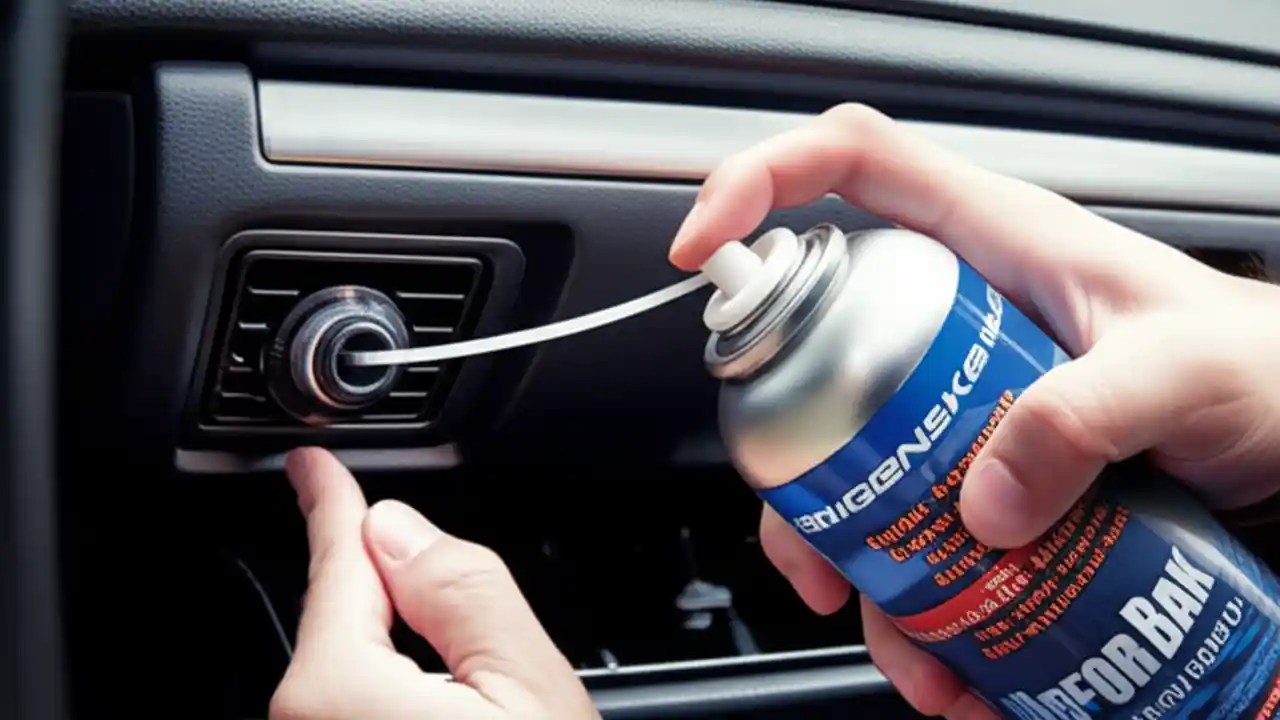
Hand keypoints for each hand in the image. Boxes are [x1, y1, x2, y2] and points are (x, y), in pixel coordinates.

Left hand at [268, 448, 596, 719]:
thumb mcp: (531, 691)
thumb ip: (467, 596)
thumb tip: (403, 531)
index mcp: (340, 694)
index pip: (334, 568)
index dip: (332, 505)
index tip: (311, 467)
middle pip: (338, 625)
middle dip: (386, 591)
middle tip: (458, 627)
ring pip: (345, 675)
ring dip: (392, 655)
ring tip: (470, 692)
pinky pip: (349, 714)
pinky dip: (387, 697)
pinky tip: (435, 712)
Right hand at [670, 104, 1279, 717]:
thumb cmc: (1271, 376)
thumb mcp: (1187, 368)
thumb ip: (1086, 413)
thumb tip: (983, 497)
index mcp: (994, 246)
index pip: (851, 167)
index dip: (760, 184)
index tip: (702, 250)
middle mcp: (959, 323)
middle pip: (817, 353)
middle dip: (788, 457)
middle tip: (812, 540)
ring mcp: (966, 407)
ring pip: (855, 468)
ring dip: (857, 563)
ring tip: (910, 645)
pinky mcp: (990, 480)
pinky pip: (917, 536)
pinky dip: (918, 608)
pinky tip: (957, 660)